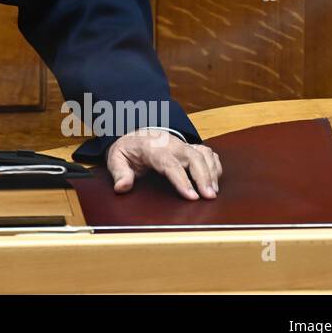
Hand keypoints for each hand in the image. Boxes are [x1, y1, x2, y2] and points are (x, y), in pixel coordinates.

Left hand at [106, 130, 221, 199]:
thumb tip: (121, 187)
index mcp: (152, 148)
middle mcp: (171, 144)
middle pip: (192, 157)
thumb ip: (119, 173)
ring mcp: (182, 144)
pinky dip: (214, 165)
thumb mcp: (116, 160)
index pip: (170, 164)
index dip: (182, 180)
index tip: (192, 196)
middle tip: (209, 197)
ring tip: (213, 193)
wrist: (135, 135)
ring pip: (203, 154)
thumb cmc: (128, 150)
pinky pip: (207, 152)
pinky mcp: (190, 146)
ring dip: (211, 172)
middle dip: (203, 176)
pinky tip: (215, 180)